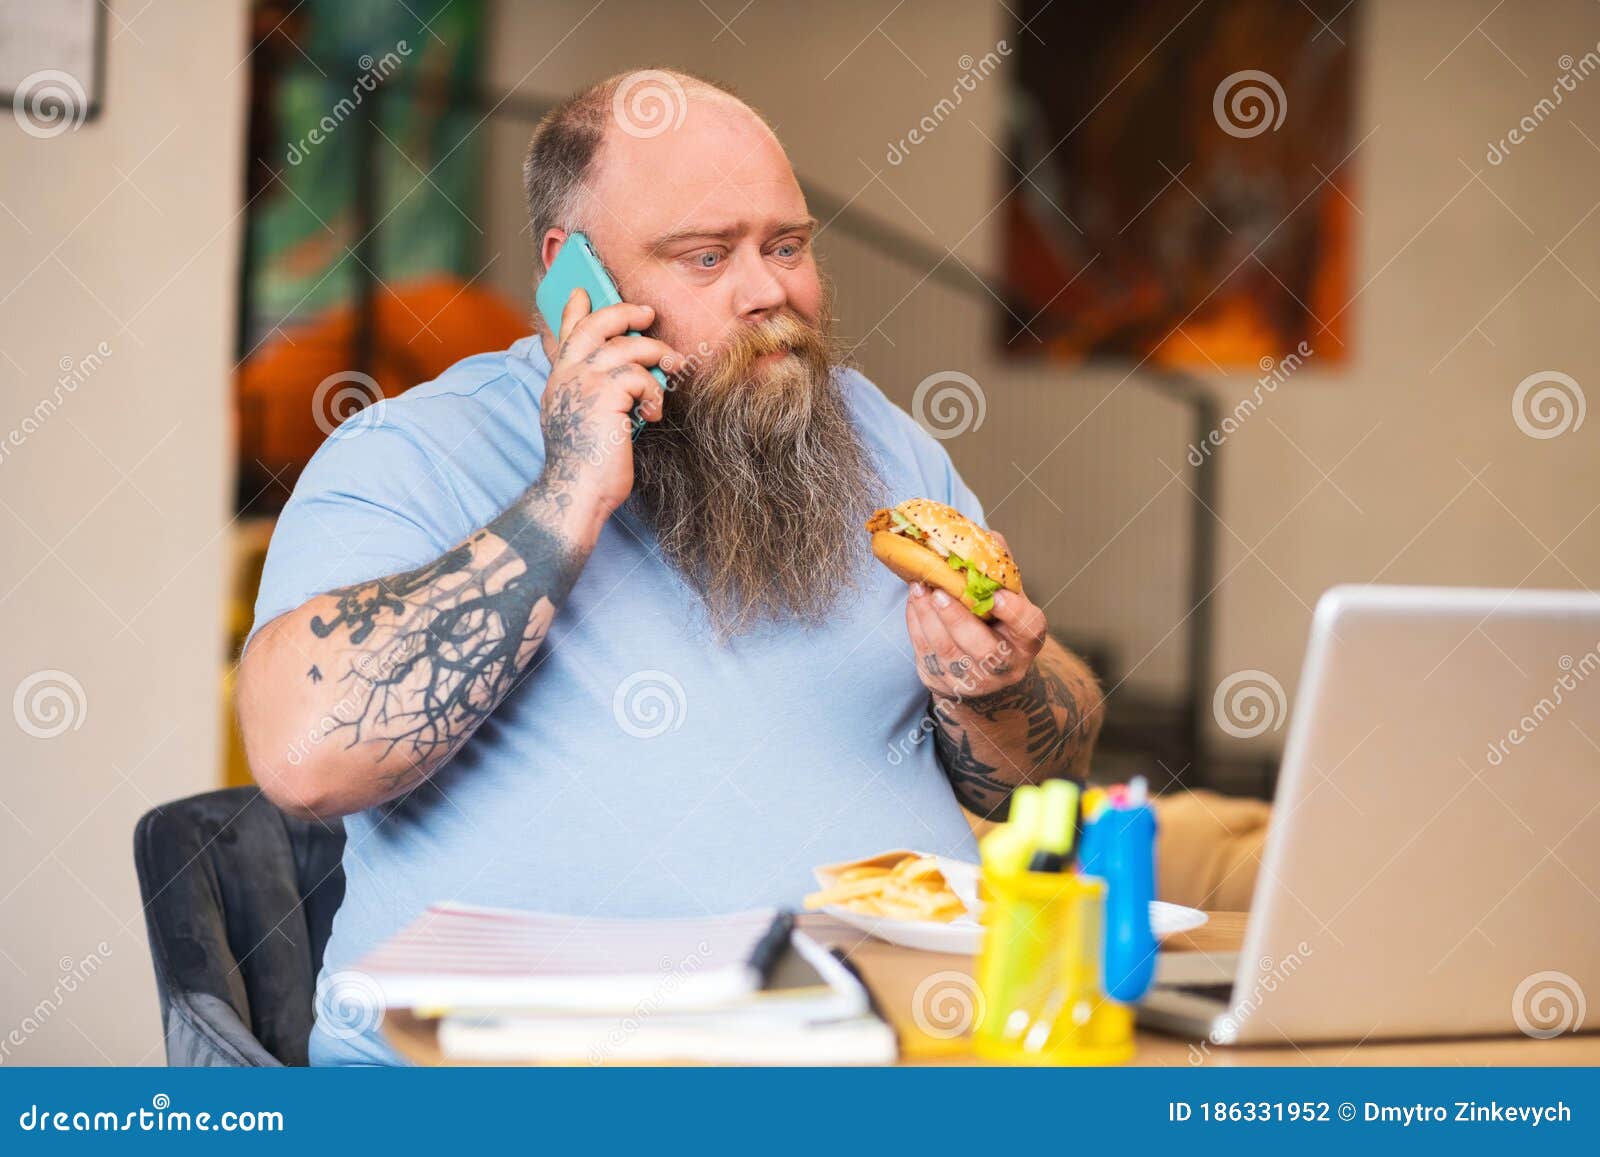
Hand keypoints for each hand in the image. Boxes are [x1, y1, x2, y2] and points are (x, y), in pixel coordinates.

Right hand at [539, 289, 684, 525]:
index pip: (564, 335)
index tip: (582, 292)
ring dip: (656, 356)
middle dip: (624, 312)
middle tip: (647, 313)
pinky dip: (654, 393)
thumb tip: (621, 382)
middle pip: (595, 325)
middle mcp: (566, 377)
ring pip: (627, 347)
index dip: (574, 310)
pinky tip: (654, 413)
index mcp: (560, 382)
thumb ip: (592, 396)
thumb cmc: (587, 467)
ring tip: (671, 370)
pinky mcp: (604, 395)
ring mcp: (582, 383)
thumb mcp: (583, 423)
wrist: (577, 493)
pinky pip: (639, 376)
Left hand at [904, 535, 1048, 701]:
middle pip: (983, 649)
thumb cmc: (997, 625)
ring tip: (918, 587)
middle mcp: (1004, 667)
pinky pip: (926, 653)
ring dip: (929, 616)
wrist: (982, 672)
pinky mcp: (942, 683)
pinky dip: (916, 624)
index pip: (1028, 628)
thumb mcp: (1007, 600)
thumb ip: (999, 572)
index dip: (1014, 614)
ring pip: (947, 651)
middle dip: (958, 620)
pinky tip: (914, 601)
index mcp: (1027, 641)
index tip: (998, 596)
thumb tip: (987, 536)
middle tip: (939, 593)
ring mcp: (973, 681)